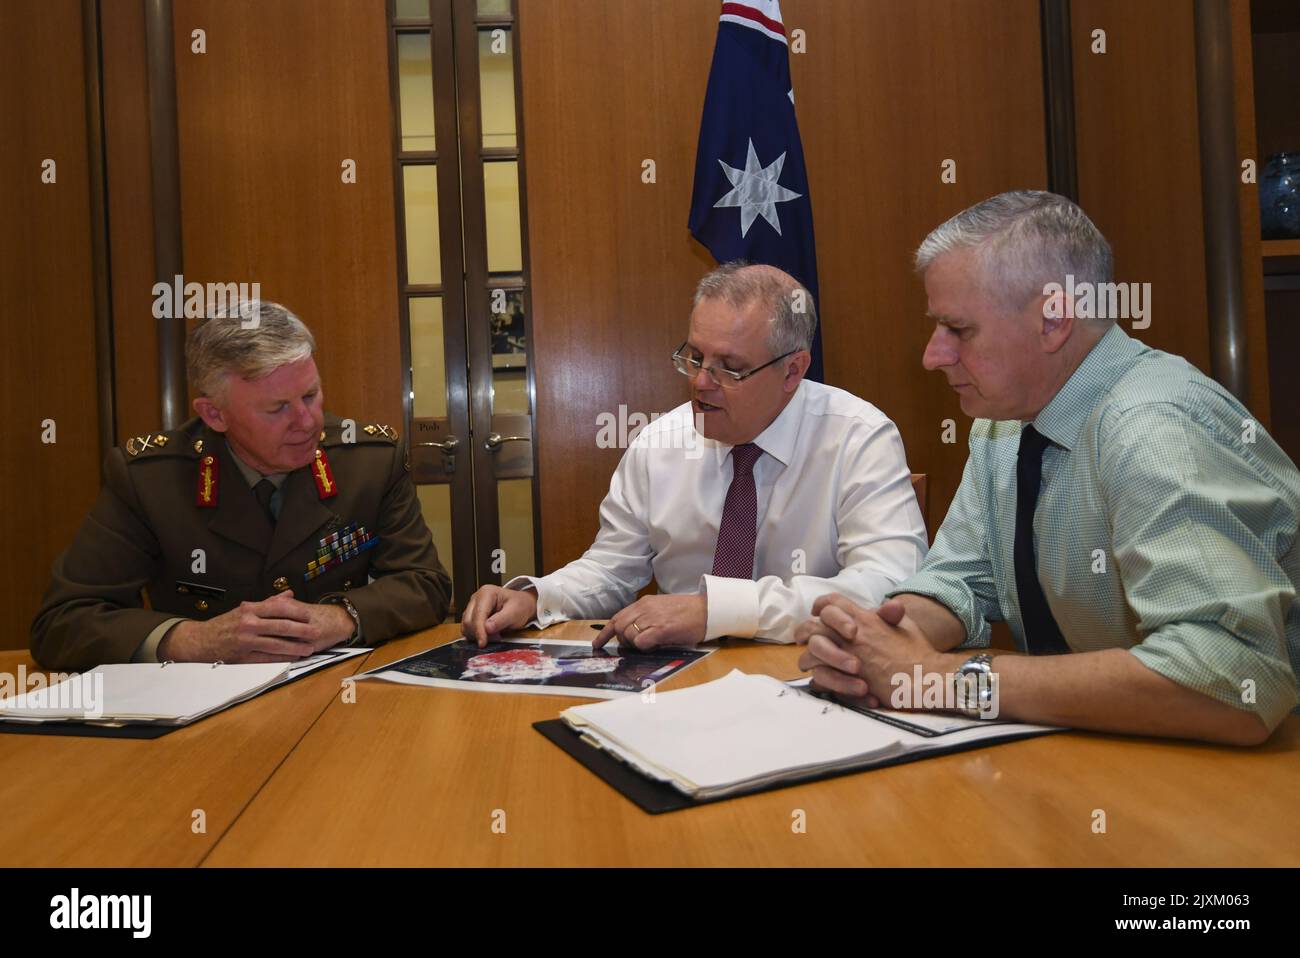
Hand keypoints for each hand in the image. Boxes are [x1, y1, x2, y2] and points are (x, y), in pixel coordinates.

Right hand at [160, 590, 352, 662]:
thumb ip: (268, 602)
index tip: (310, 615)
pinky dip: (282, 659)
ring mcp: (245, 642)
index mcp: (249, 610)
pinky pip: (267, 659)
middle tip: (316, 633)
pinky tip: (293, 658)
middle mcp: (248, 624)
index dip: (297, 612)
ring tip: (309, 649)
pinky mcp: (243, 657)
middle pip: (281, 627)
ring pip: (276, 645)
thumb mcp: (245, 609)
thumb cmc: (225, 624)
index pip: (278, 608)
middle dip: (302, 630)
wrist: (200, 642)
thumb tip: (290, 594)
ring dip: (295, 647)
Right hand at [460, 585, 537, 646]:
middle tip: (497, 638)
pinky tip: (488, 635)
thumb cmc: (520, 606)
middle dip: (479, 633)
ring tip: (495, 635)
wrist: (522, 605)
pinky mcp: (471, 616)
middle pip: (468, 620)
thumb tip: (487, 628)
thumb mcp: (515, 612)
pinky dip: (475, 636)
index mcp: (486, 593)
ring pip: (466, 626)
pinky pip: (467, 629)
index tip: (483, 643)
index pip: (478, 614)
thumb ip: (501, 620)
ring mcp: (472, 607)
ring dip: (477, 635)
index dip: (479, 630)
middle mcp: (476, 598)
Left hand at [593, 594, 706, 650]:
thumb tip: (632, 633)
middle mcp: (644, 609)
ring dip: (634, 644)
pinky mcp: (661, 629)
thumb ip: (646, 617)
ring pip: (628, 635)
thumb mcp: (662, 609)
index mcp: (644, 603)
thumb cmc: (687, 612)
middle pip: (619, 627)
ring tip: (650, 643)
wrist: (707, 610)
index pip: (617, 618)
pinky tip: (655, 645)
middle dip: (622, 640)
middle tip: (634, 645)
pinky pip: (640, 642)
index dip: (605, 633)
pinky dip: (643, 647)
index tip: (597, 643)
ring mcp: (652, 619)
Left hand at [795, 595, 953, 708]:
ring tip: (809, 663)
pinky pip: (819, 676)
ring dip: (809, 657)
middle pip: (814, 625)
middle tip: (802, 638)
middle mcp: (854, 634)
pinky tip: (819, 680)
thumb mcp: (905, 626)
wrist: (926, 678)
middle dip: (804, 631)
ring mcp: (849, 655)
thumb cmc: (919, 653)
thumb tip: (885, 607)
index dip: (822, 605)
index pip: (833, 602)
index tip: (817, 612)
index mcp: (866, 619)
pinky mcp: (848, 678)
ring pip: (812, 651)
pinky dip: (817, 679)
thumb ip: (889, 616)